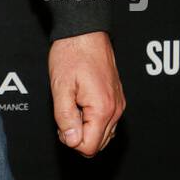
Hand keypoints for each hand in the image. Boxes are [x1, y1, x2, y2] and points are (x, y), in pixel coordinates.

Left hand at [48, 31, 125, 156]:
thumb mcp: (60, 87)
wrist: (85, 32)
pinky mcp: (116, 98)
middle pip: (97, 144)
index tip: (62, 124)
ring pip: (103, 134)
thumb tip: (71, 140)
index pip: (89, 147)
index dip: (70, 140)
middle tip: (65, 114)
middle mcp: (115, 109)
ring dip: (86, 128)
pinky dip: (93, 120)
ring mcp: (118, 104)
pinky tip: (81, 104)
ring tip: (72, 107)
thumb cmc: (72, 54)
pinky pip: (107, 121)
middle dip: (78, 136)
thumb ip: (65, 117)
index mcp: (102, 109)